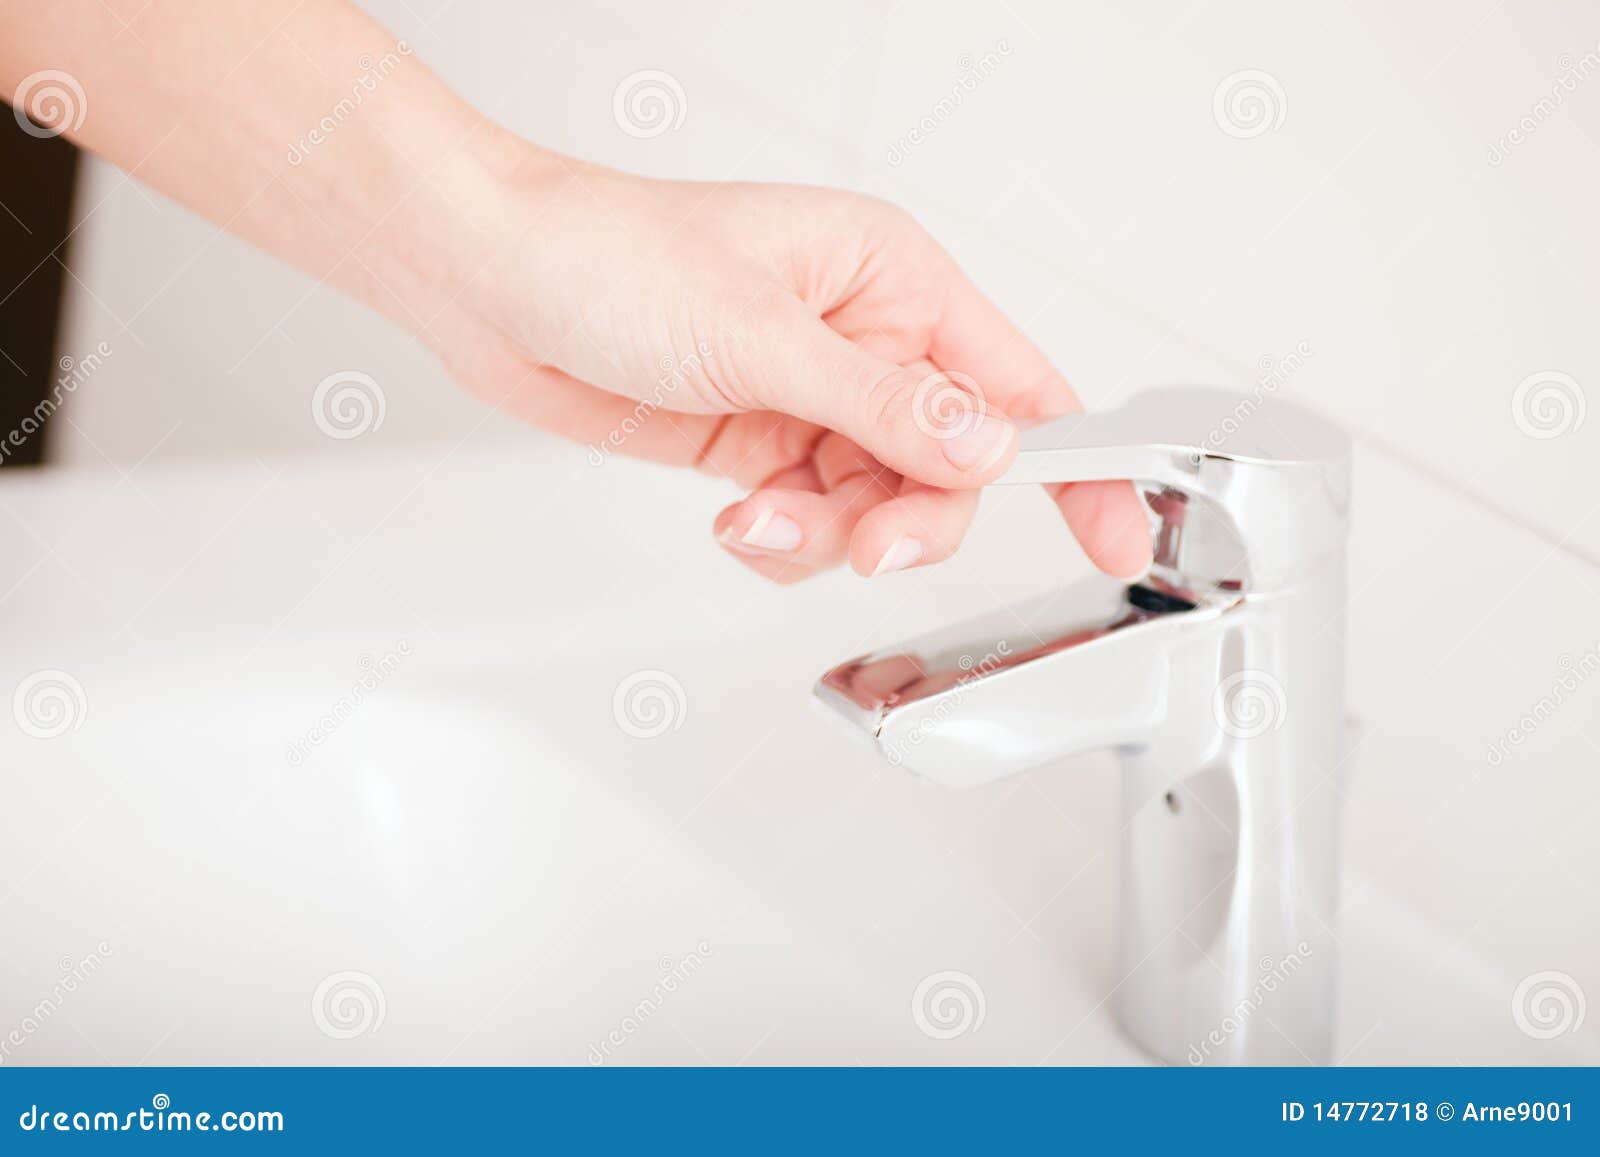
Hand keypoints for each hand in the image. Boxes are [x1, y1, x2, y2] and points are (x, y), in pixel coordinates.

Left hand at [434, 157, 1152, 583]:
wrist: (493, 285)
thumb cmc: (610, 257)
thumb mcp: (761, 336)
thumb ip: (883, 408)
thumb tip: (989, 449)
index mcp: (893, 283)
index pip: (1021, 384)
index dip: (1079, 466)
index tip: (1119, 539)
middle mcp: (865, 343)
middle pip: (947, 471)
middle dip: (909, 519)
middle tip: (866, 542)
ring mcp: (812, 401)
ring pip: (875, 509)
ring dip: (825, 535)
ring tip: (759, 517)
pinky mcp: (761, 446)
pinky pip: (811, 524)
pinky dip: (782, 541)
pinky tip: (737, 521)